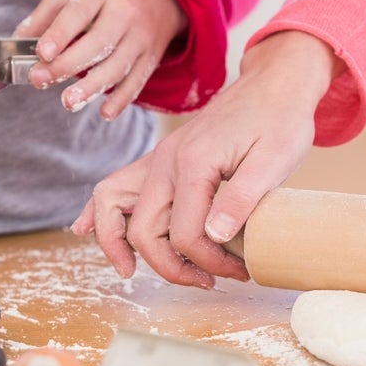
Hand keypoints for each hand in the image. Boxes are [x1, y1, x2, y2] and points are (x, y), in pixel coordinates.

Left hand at [13, 0, 186, 120]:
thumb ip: (46, 15)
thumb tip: (18, 40)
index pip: (79, 12)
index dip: (60, 34)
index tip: (42, 53)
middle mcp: (125, 13)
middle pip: (97, 42)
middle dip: (67, 64)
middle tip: (40, 80)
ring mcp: (141, 37)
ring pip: (117, 66)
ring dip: (92, 87)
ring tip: (68, 102)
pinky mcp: (152, 57)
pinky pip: (137, 81)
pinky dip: (122, 99)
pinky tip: (105, 113)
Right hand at [71, 30, 341, 286]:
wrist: (275, 82)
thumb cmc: (281, 119)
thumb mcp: (275, 160)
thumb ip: (243, 199)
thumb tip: (213, 238)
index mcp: (194, 162)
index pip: (186, 234)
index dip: (210, 262)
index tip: (240, 271)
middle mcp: (166, 160)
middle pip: (144, 230)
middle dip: (171, 266)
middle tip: (207, 282)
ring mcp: (159, 158)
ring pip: (112, 204)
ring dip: (117, 242)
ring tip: (129, 270)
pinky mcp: (162, 159)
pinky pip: (117, 186)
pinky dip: (102, 212)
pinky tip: (85, 229)